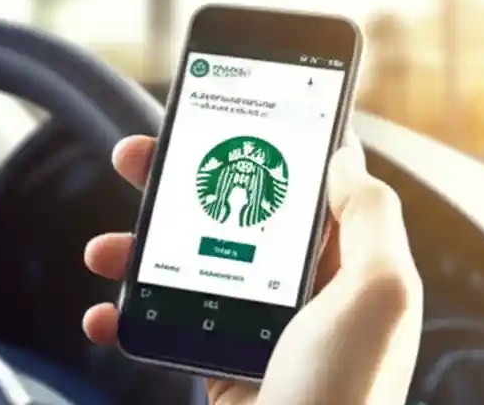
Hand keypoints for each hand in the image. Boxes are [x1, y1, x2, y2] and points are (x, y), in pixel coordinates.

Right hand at [82, 133, 421, 404]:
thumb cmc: (346, 397)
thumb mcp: (381, 294)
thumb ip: (371, 216)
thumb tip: (344, 154)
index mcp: (349, 267)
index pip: (307, 183)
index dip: (266, 139)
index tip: (221, 107)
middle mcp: (306, 293)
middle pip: (233, 212)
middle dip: (178, 182)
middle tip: (135, 156)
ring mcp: (260, 329)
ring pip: (190, 263)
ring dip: (137, 247)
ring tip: (102, 246)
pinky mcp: (223, 366)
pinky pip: (167, 324)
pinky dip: (126, 315)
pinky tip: (102, 311)